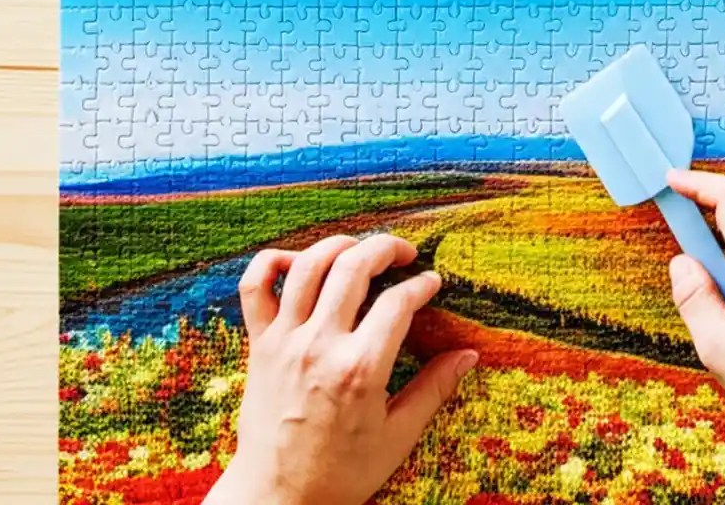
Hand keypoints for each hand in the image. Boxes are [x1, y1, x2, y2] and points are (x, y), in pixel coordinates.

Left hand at [205, 234, 477, 504]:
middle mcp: (320, 345)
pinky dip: (272, 261)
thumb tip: (469, 356)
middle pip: (354, 266)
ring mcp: (285, 341)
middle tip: (405, 253)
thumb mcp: (398, 435)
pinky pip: (255, 286)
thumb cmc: (340, 472)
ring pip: (307, 265)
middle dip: (386, 248)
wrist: (277, 496)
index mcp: (361, 368)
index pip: (399, 302)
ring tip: (360, 250)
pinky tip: (299, 262)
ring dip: (339, 245)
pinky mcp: (259, 345)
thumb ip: (434, 389)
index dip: (423, 285)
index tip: (433, 284)